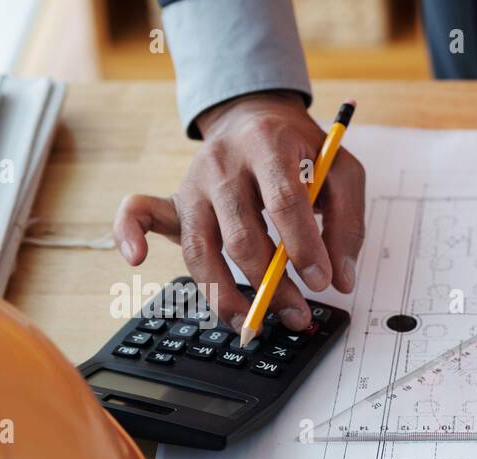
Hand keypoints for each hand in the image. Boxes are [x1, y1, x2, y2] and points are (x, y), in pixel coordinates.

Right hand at [113, 92, 365, 330]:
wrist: (257, 116)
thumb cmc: (302, 151)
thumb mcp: (341, 173)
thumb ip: (347, 223)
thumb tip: (341, 279)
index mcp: (268, 147)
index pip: (284, 202)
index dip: (303, 247)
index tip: (321, 281)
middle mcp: (224, 164)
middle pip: (241, 235)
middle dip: (270, 285)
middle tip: (297, 315)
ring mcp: (194, 182)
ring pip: (199, 246)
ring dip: (222, 292)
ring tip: (247, 323)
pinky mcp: (176, 198)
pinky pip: (140, 213)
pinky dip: (129, 233)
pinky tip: (137, 259)